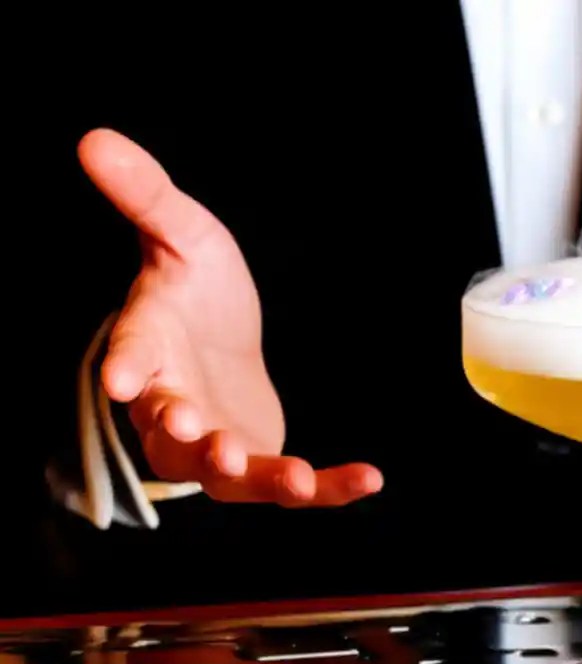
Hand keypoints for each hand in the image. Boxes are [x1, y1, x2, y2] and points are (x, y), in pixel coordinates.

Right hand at [79, 129, 382, 506]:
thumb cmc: (195, 291)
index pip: (129, 355)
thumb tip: (93, 137)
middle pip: (167, 430)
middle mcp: (172, 404)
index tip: (119, 377)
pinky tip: (370, 480)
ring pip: (223, 474)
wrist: (222, 341)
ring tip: (289, 477)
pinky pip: (287, 485)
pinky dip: (326, 490)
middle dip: (182, 434)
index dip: (123, 365)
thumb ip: (146, 196)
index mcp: (148, 348)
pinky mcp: (257, 463)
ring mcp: (212, 443)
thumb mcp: (182, 235)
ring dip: (252, 475)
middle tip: (192, 430)